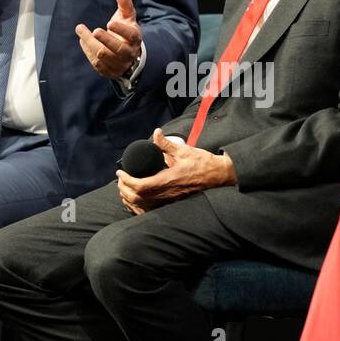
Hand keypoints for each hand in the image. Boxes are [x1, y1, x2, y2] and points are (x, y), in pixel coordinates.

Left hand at [76, 0, 141, 78]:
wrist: (128, 54)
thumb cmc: (126, 31)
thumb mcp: (127, 17)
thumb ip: (124, 4)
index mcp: (135, 39)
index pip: (131, 36)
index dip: (121, 30)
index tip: (110, 22)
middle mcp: (129, 53)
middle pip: (118, 49)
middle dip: (106, 40)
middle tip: (95, 31)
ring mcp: (120, 64)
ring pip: (104, 57)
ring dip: (91, 44)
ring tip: (81, 31)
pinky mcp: (110, 71)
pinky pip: (97, 64)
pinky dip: (88, 52)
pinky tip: (83, 40)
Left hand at [115, 129, 236, 213]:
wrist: (218, 176)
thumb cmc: (202, 163)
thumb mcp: (183, 150)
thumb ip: (166, 143)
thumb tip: (156, 133)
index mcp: (167, 180)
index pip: (140, 185)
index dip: (127, 180)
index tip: (121, 172)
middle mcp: (167, 193)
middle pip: (138, 197)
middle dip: (125, 189)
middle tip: (121, 178)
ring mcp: (170, 199)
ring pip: (143, 204)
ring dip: (131, 196)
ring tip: (126, 186)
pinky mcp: (173, 201)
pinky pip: (151, 207)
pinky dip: (141, 203)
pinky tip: (137, 197)